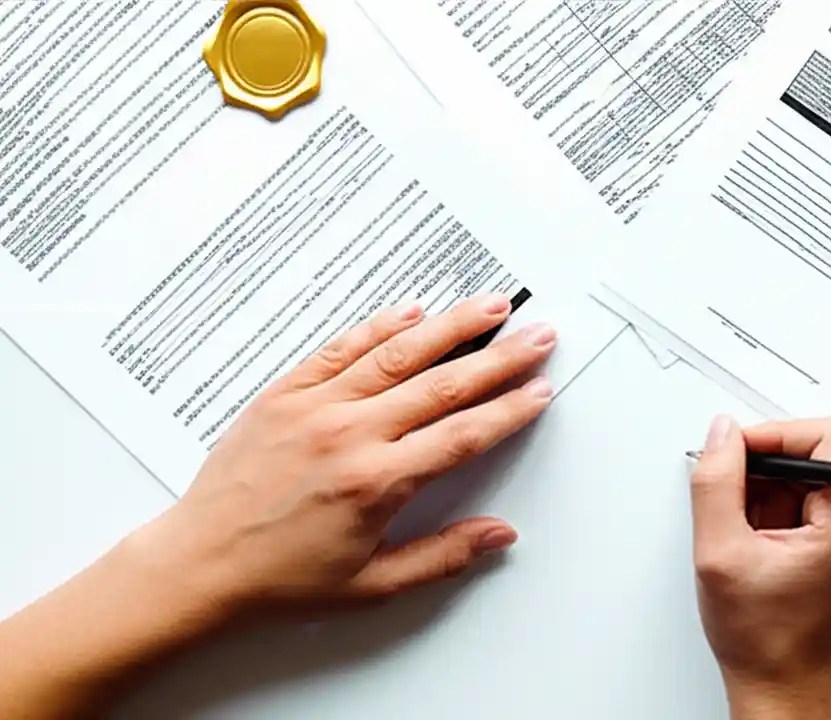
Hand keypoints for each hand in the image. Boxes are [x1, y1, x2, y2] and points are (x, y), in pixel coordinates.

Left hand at [126, 292, 557, 621]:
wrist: (198, 564)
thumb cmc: (279, 579)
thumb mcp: (371, 585)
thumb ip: (443, 556)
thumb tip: (498, 535)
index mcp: (376, 483)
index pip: (462, 435)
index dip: (509, 410)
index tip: (539, 391)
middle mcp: (349, 435)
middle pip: (443, 384)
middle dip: (500, 358)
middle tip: (537, 336)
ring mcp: (314, 407)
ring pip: (397, 353)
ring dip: (450, 327)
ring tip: (489, 307)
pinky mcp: (283, 394)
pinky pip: (340, 348)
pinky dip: (378, 326)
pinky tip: (410, 311)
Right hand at [690, 416, 830, 719]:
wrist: (786, 689)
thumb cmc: (766, 642)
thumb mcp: (720, 554)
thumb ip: (716, 482)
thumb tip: (722, 435)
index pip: (827, 437)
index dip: (774, 435)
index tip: (739, 452)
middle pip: (821, 456)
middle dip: (769, 472)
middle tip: (737, 506)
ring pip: (816, 478)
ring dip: (775, 494)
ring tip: (750, 536)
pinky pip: (821, 502)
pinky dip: (786, 512)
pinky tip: (764, 544)